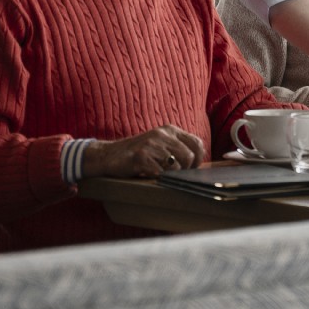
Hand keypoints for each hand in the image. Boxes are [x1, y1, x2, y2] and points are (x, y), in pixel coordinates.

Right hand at [81, 125, 205, 179]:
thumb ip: (177, 149)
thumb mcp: (160, 144)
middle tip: (174, 174)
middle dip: (185, 170)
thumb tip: (199, 163)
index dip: (198, 159)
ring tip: (160, 173)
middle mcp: (162, 134)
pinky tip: (150, 175)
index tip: (190, 168)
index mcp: (170, 130)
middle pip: (189, 157)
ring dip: (170, 175)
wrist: (109, 155)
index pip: (197, 143)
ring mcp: (151, 144)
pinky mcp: (140, 156)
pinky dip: (158, 178)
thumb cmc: (139, 153)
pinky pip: (160, 172)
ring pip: (176, 166)